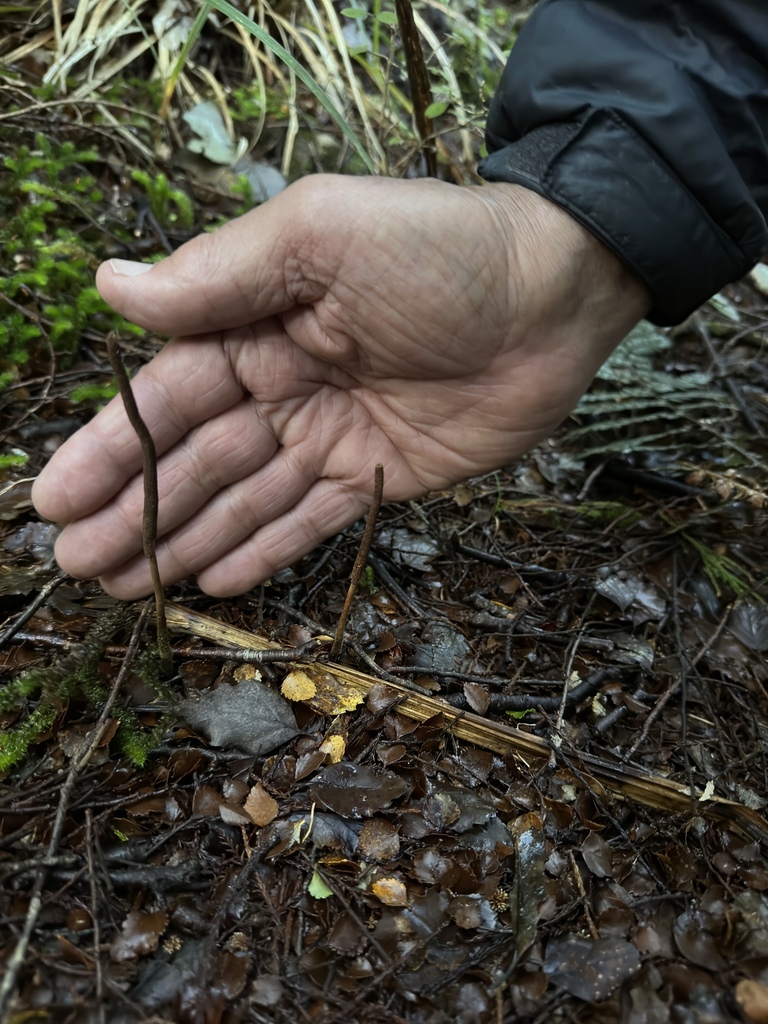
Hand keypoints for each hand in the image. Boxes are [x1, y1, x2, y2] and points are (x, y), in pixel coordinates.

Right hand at [32, 175, 647, 596]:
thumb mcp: (319, 238)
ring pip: (241, 499)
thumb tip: (111, 286)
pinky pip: (307, 523)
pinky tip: (210, 581)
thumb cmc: (436, 249)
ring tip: (124, 586)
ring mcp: (330, 434)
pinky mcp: (377, 475)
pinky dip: (261, 551)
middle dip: (134, 510)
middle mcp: (284, 383)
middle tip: (77, 564)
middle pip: (194, 459)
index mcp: (256, 323)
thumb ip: (218, 275)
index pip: (167, 397)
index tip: (54, 499)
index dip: (109, 449)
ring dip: (181, 541)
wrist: (551, 295)